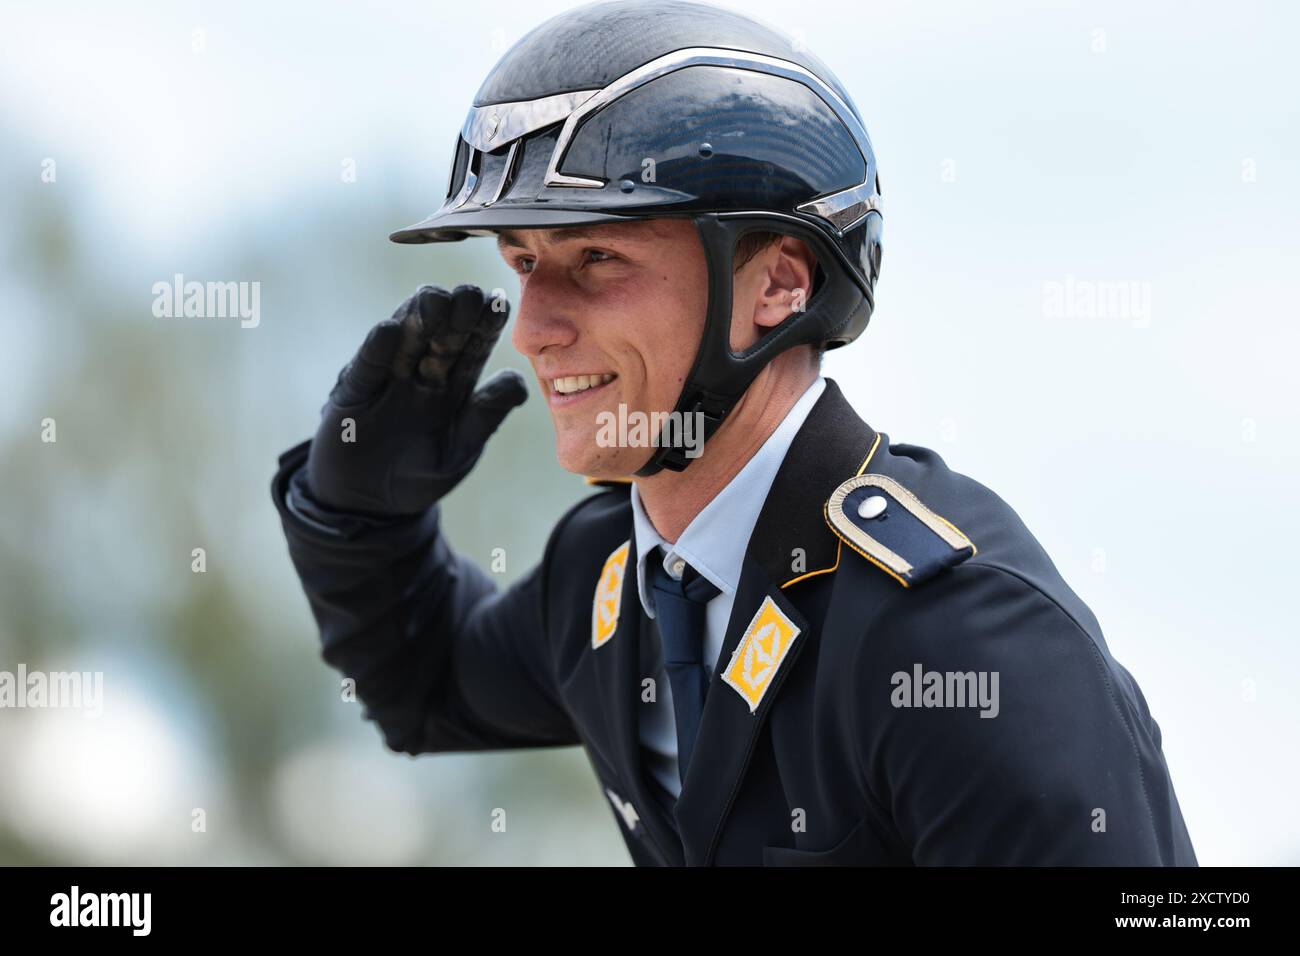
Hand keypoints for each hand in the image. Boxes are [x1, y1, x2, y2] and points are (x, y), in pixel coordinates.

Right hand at [304, 284, 527, 515]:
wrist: (370, 506)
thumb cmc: (420, 476)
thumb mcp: (460, 450)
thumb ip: (485, 416)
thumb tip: (519, 382)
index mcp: (454, 384)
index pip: (474, 347)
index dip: (486, 325)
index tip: (501, 304)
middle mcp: (422, 372)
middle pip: (442, 334)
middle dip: (456, 313)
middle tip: (470, 294)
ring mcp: (388, 378)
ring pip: (405, 339)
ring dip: (418, 318)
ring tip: (434, 300)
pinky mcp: (354, 391)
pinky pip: (367, 366)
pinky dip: (377, 348)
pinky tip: (390, 329)